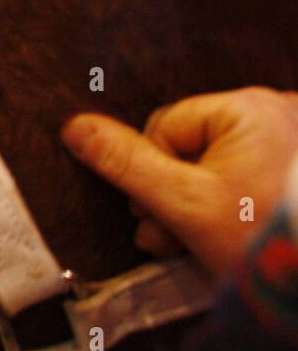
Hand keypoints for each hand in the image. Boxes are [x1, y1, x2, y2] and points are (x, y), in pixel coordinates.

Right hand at [63, 87, 297, 274]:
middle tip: (163, 236)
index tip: (153, 214)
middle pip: (191, 146)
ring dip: (193, 204)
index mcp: (249, 107)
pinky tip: (221, 234)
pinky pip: (248, 174)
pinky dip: (230, 202)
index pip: (165, 126)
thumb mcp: (182, 202)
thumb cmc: (262, 238)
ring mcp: (294, 139)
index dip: (150, 173)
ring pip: (217, 164)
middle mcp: (278, 110)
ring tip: (186, 244)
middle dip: (168, 195)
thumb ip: (125, 163)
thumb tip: (73, 127)